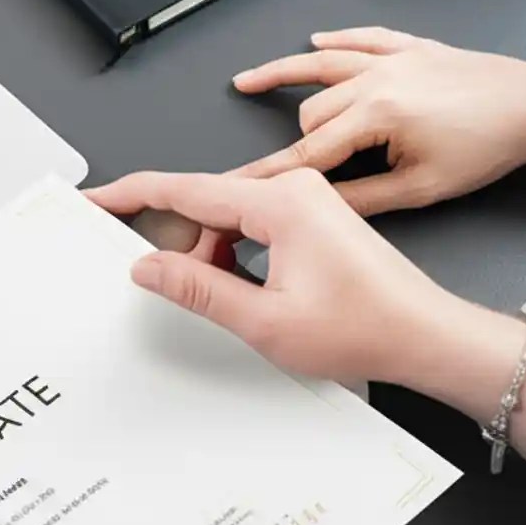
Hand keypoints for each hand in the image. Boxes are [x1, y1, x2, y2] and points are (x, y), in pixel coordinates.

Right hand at [86, 168, 482, 385]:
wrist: (427, 336)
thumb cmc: (368, 327)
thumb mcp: (265, 320)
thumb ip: (197, 289)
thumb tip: (150, 266)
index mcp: (281, 202)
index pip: (184, 189)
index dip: (132, 196)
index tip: (98, 198)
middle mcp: (295, 188)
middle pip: (204, 205)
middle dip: (183, 248)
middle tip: (178, 290)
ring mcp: (306, 199)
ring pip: (227, 218)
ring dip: (214, 258)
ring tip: (237, 302)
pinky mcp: (312, 215)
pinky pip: (252, 224)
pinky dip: (236, 255)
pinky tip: (248, 290)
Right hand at [231, 27, 525, 215]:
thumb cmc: (488, 146)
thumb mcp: (421, 188)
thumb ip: (361, 197)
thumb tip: (318, 204)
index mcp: (377, 114)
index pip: (307, 150)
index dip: (269, 172)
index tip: (238, 181)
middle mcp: (377, 79)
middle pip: (310, 111)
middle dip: (298, 141)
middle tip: (284, 169)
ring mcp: (392, 59)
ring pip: (322, 66)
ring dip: (282, 71)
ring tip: (246, 80)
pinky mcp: (411, 48)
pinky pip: (363, 37)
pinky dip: (336, 39)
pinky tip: (314, 41)